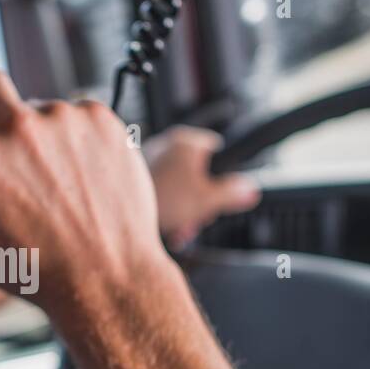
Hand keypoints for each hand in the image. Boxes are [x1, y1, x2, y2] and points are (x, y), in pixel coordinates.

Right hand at [0, 65, 167, 321]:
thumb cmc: (30, 270)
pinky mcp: (100, 119)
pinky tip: (75, 175)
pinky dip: (69, 138)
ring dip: (30, 130)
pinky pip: (72, 113)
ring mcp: (61, 120)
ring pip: (31, 103)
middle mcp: (15, 130)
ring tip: (45, 178)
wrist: (107, 279)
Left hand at [146, 126, 260, 249]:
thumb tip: (250, 190)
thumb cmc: (161, 201)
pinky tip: (166, 224)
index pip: (218, 150)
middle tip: (197, 219)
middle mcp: (166, 144)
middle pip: (198, 171)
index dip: (223, 176)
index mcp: (187, 141)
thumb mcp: (207, 200)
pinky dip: (166, 207)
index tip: (220, 195)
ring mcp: (149, 158)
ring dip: (185, 209)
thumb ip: (233, 194)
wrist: (119, 217)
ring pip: (179, 184)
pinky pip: (161, 189)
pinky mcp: (136, 176)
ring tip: (180, 226)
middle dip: (201, 201)